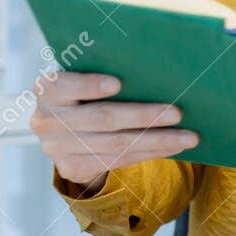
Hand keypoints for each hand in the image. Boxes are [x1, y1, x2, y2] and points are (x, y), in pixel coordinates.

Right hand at [29, 72, 198, 195]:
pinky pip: (118, 161)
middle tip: (178, 113)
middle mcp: (46, 120)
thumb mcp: (82, 74)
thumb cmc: (84, 90)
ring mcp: (57, 149)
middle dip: (144, 116)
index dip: (89, 85)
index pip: (63, 85)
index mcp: (47, 89)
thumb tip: (152, 66)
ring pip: (116, 145)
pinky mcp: (73, 169)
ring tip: (188, 136)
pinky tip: (173, 147)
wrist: (63, 129)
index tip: (118, 83)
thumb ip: (102, 68)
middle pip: (102, 118)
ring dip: (157, 141)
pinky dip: (150, 153)